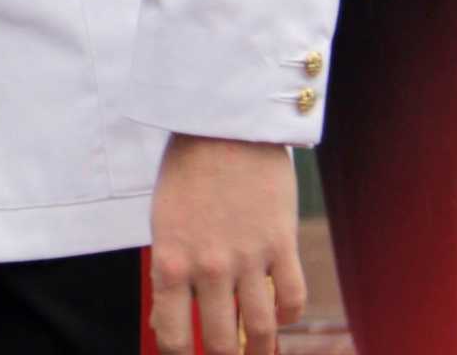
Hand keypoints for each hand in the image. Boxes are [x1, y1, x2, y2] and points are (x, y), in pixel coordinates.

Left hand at [148, 135, 305, 354]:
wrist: (223, 125)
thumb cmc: (187, 170)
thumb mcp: (164, 222)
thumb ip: (170, 270)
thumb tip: (170, 318)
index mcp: (171, 262)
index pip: (171, 334)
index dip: (178, 354)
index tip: (184, 354)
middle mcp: (209, 268)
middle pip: (219, 342)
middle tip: (224, 354)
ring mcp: (248, 258)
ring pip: (261, 330)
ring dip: (260, 349)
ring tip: (258, 351)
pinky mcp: (281, 243)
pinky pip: (292, 298)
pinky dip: (288, 315)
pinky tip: (281, 315)